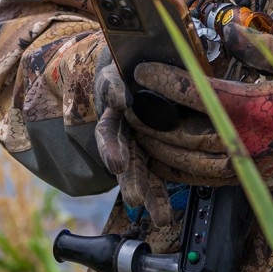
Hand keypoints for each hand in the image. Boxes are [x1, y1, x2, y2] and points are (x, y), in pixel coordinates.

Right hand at [93, 54, 173, 220]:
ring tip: (156, 215)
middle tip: (136, 199)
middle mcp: (122, 129)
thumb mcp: (114, 67)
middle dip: (131, 180)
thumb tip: (118, 97)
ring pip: (141, 169)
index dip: (112, 149)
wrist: (141, 56)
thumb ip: (113, 82)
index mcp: (111, 110)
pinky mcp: (155, 145)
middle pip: (124, 159)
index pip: (108, 132)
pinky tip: (164, 212)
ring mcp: (138, 139)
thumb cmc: (125, 60)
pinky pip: (159, 170)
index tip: (117, 164)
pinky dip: (160, 190)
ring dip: (148, 192)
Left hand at [128, 59, 272, 185]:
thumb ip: (259, 45)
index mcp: (265, 110)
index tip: (143, 70)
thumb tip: (225, 29)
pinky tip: (163, 154)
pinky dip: (179, 169)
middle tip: (129, 99)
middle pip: (188, 136)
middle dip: (152, 118)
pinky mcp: (256, 179)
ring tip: (138, 124)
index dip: (167, 83)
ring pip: (192, 164)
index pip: (202, 96)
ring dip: (159, 146)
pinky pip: (206, 180)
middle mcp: (256, 144)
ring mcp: (255, 167)